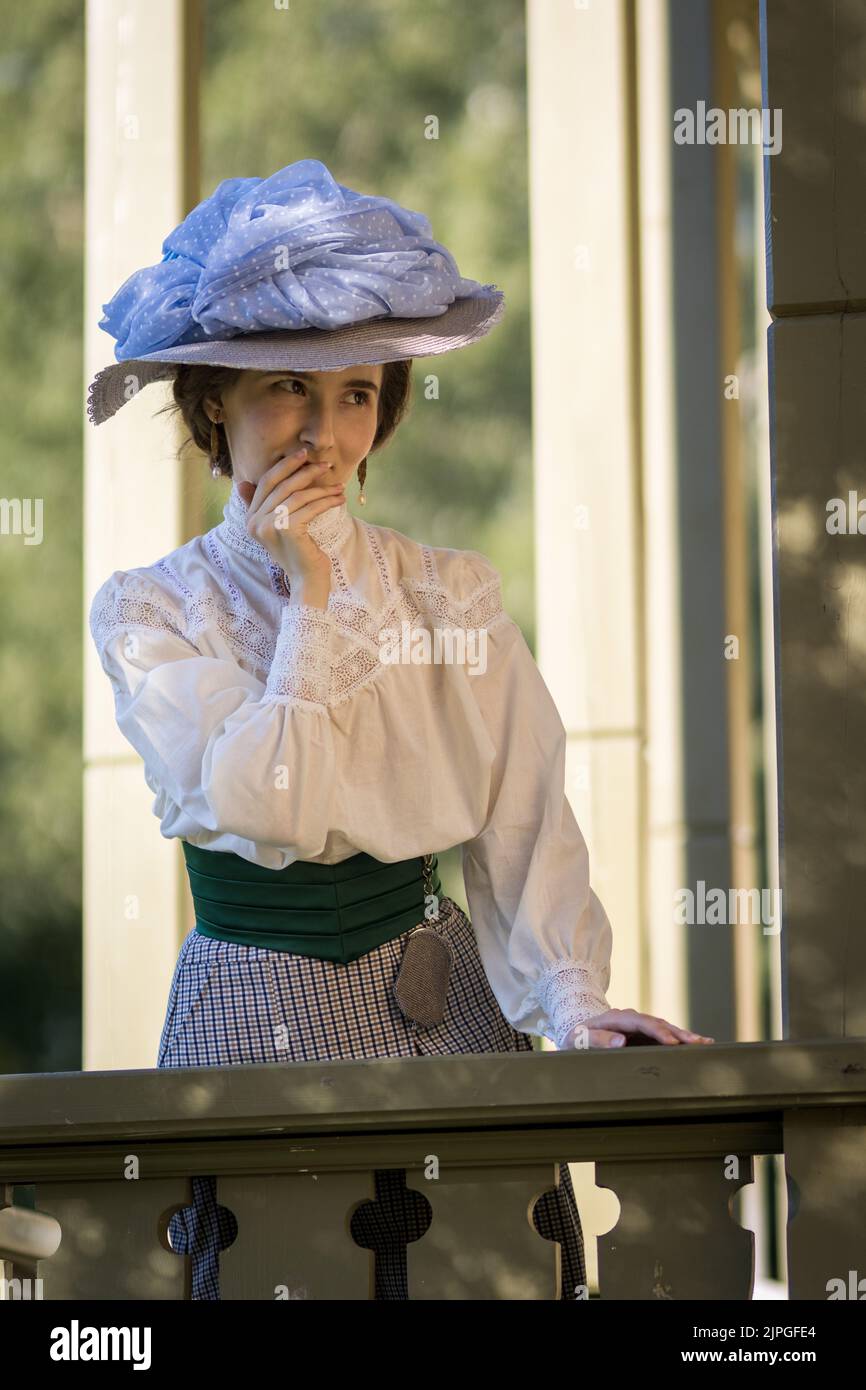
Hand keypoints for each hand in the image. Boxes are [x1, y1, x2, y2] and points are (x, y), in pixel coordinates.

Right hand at [236, 448, 345, 583]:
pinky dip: (326, 501)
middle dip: (304, 471)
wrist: (307, 580)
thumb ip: (267, 504)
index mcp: (250, 518)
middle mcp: (254, 522)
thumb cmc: (298, 552)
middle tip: (324, 464)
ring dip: (321, 488)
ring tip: (338, 486)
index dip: (284, 466)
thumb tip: (243, 482)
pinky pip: (309, 507)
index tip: (303, 455)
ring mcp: (268, 526)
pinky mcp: (286, 530)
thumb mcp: (279, 526)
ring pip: (297, 495)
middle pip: (280, 485)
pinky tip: (339, 499)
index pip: (265, 483)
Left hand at [562, 1008, 714, 1049]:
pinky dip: (680, 1039)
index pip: (641, 1023)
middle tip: (698, 1042)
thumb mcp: (579, 1039)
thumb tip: (621, 1041)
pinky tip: (697, 1043)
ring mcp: (639, 1025)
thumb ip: (597, 1039)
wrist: (576, 1033)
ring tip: (705, 1042)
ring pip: (665, 1028)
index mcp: (616, 1018)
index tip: (672, 1043)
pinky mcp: (643, 1034)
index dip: (657, 1032)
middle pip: (658, 1023)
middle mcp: (631, 1018)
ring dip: (684, 1035)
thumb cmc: (576, 1039)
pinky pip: (664, 1035)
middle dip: (679, 1033)